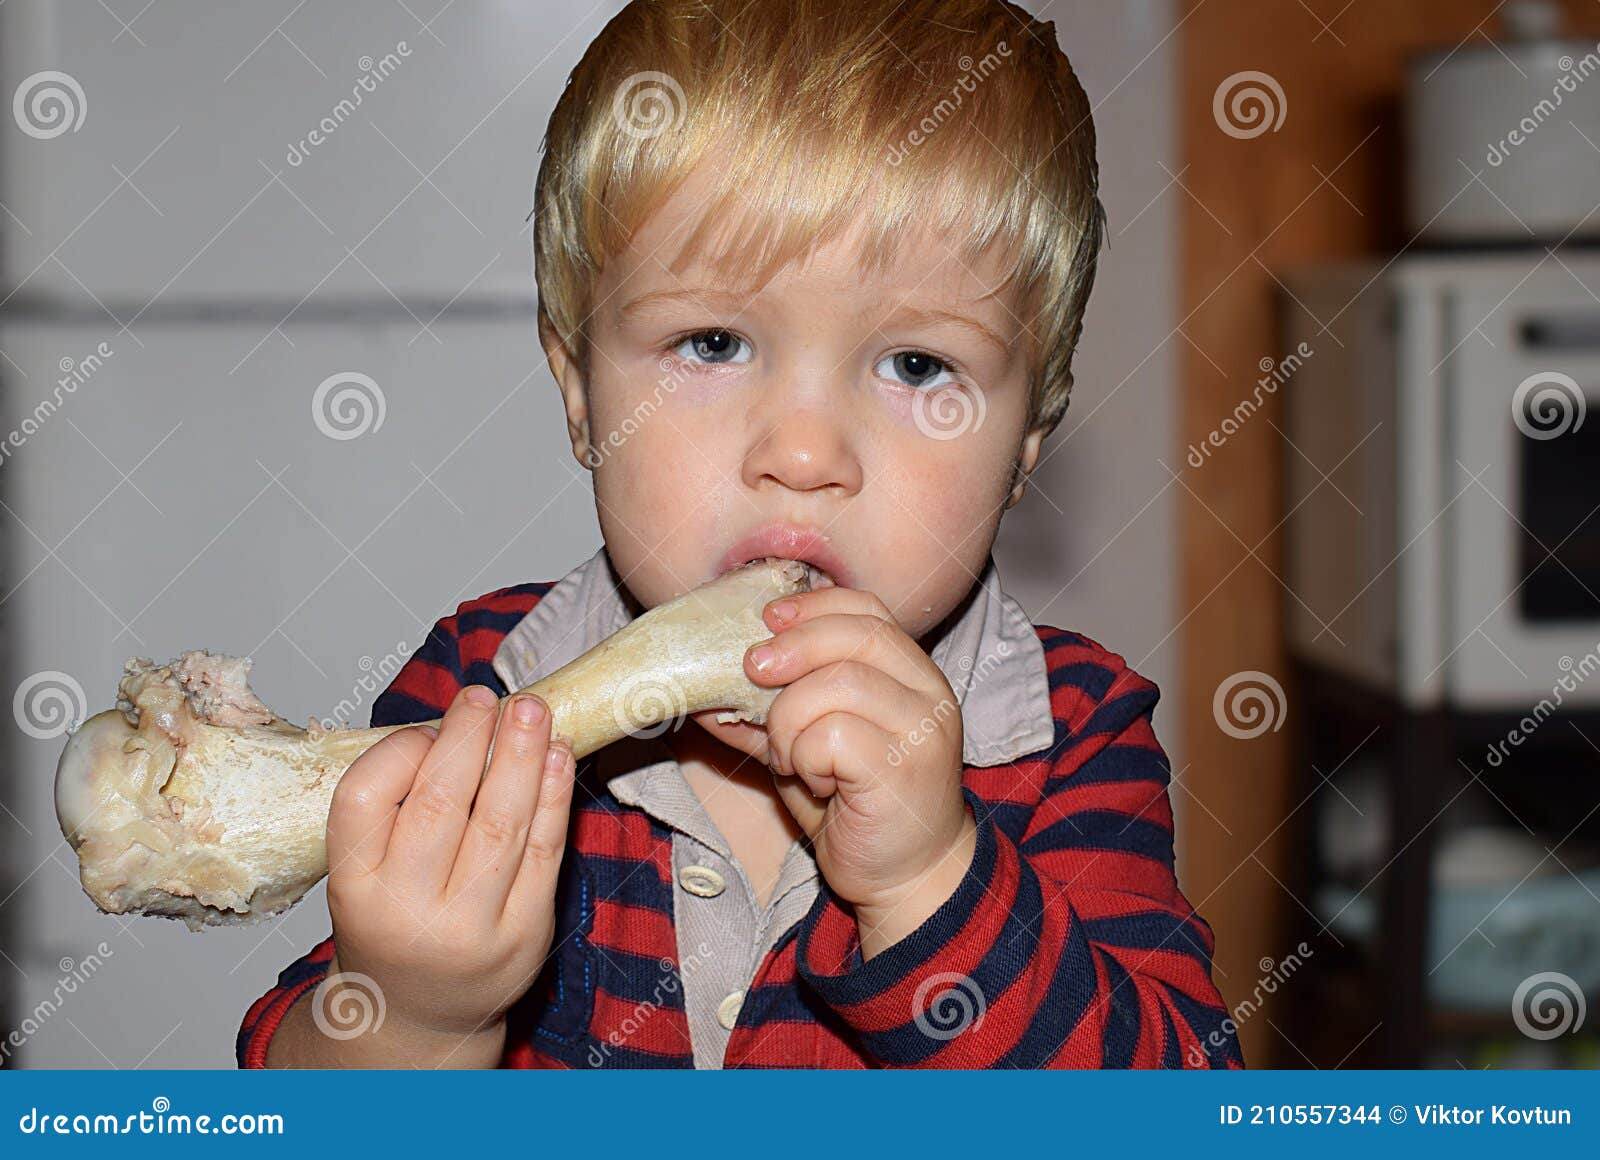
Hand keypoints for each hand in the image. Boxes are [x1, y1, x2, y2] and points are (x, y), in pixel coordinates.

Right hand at [320, 686, 576, 1060]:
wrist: (418, 1015)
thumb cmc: (391, 923)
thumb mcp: (364, 870)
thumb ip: (396, 807)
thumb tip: (459, 723)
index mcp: (354, 886)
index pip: (365, 797)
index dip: (402, 747)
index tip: (428, 726)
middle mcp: (407, 909)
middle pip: (442, 803)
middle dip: (469, 737)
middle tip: (485, 695)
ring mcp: (471, 927)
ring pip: (502, 823)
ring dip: (521, 756)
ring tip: (532, 709)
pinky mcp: (524, 934)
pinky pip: (544, 852)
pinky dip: (553, 797)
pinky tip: (557, 756)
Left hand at [694, 588, 977, 956]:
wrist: (906, 880)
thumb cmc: (858, 808)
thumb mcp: (808, 748)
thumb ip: (769, 713)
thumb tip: (700, 688)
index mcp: (912, 674)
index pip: (867, 610)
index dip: (812, 606)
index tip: (767, 621)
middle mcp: (928, 693)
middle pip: (855, 635)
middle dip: (792, 648)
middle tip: (753, 672)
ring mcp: (921, 730)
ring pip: (837, 685)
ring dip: (791, 719)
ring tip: (791, 757)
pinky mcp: (903, 768)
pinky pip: (832, 737)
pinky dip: (804, 755)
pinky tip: (814, 781)